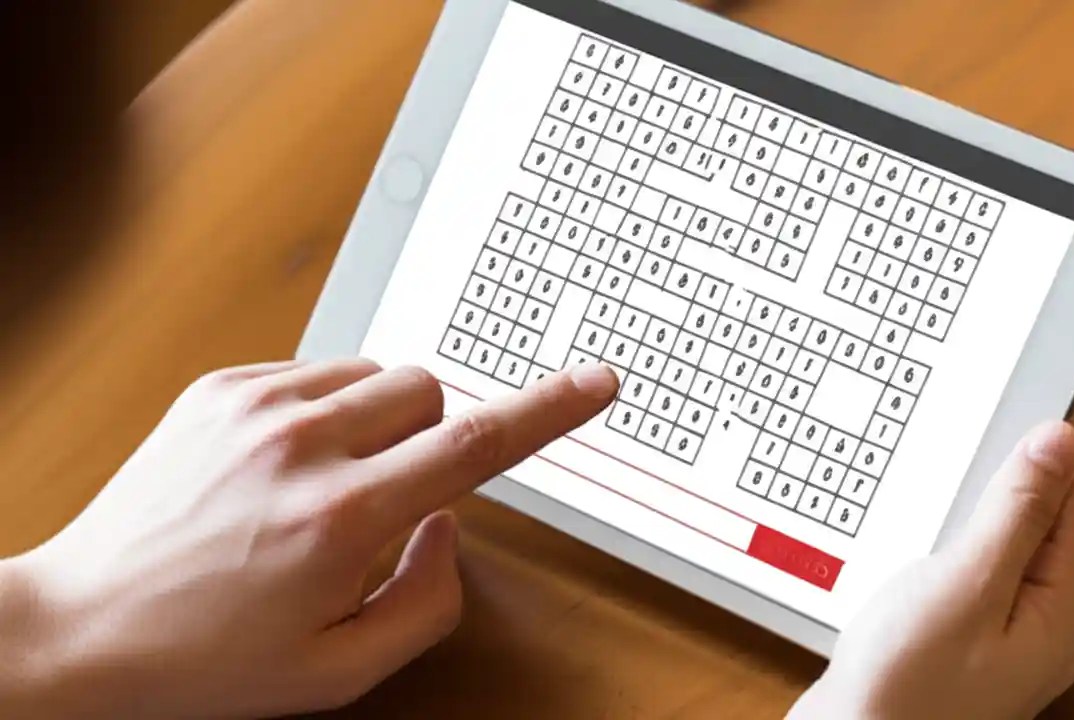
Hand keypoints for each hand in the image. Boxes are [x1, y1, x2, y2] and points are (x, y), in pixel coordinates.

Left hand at [0, 359, 617, 718]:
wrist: (82, 626)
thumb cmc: (205, 660)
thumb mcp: (339, 672)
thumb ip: (427, 603)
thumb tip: (449, 528)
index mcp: (342, 519)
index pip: (476, 445)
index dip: (551, 410)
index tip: (596, 382)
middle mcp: (302, 447)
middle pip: (431, 392)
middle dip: (434, 438)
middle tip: (391, 495)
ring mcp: (255, 408)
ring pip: (378, 374)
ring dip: (381, 422)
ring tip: (331, 482)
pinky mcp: (221, 388)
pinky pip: (319, 371)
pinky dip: (328, 411)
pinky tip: (288, 465)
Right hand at [788, 421, 1073, 719]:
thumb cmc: (904, 688)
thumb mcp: (967, 583)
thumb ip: (1016, 513)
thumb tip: (1057, 446)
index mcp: (1060, 612)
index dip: (1057, 450)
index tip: (1025, 406)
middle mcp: (1042, 626)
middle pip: (1052, 524)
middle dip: (1026, 474)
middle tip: (989, 431)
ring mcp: (1003, 635)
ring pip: (1012, 545)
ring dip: (990, 504)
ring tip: (964, 471)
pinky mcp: (963, 639)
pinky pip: (979, 570)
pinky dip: (963, 537)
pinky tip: (934, 528)